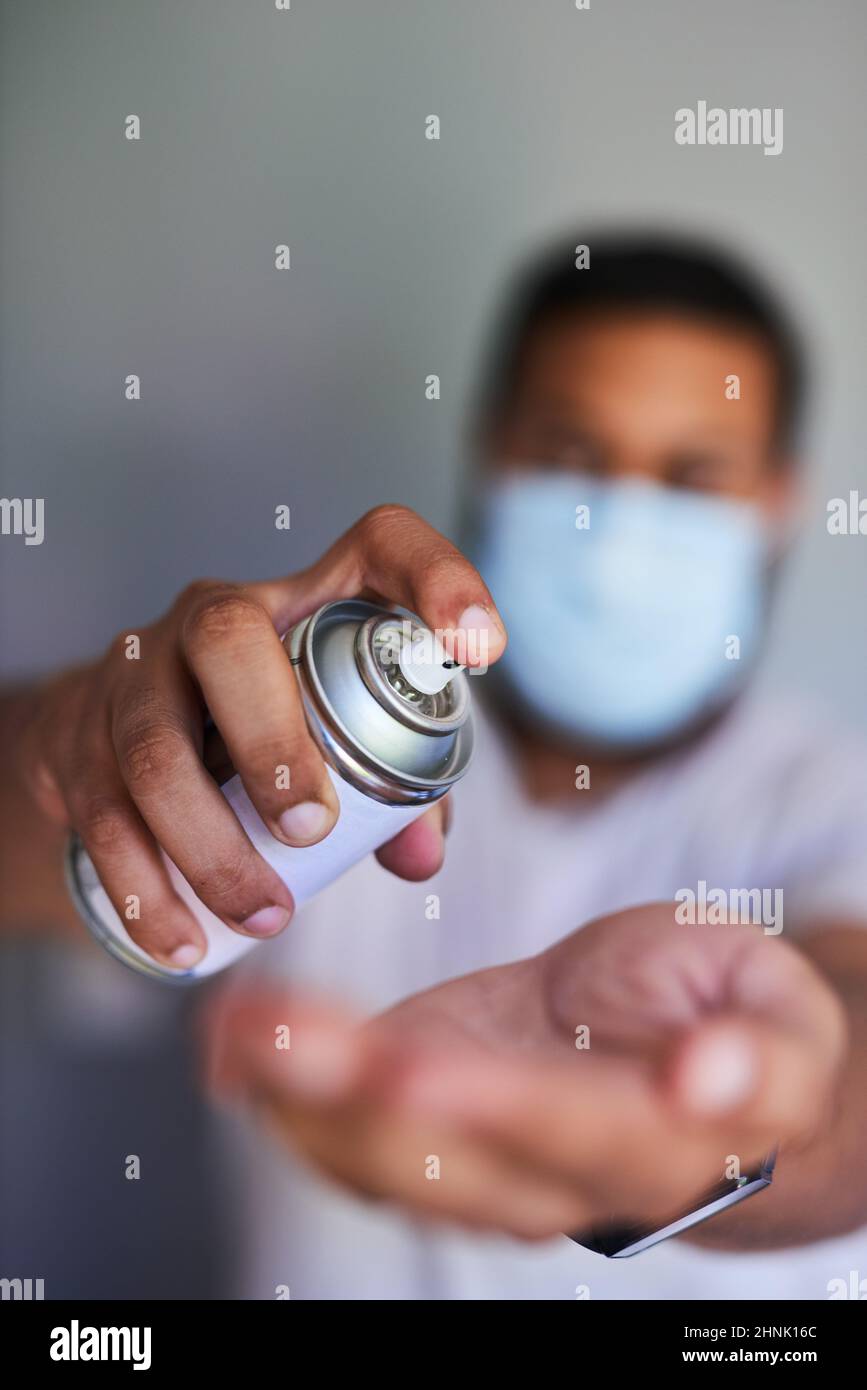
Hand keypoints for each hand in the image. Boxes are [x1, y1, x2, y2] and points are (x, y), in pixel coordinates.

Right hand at [19, 506, 504, 968]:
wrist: (115, 732)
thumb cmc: (259, 730)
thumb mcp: (334, 737)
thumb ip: (395, 794)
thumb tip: (421, 856)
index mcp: (306, 602)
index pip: (381, 544)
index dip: (438, 579)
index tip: (480, 648)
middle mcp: (213, 616)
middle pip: (228, 637)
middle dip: (271, 741)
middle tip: (312, 831)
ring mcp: (137, 671)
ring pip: (154, 746)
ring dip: (210, 845)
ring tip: (266, 913)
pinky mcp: (79, 736)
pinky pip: (103, 816)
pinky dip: (145, 891)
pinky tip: (182, 941)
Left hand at [204, 905, 844, 1241]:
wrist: (662, 1043)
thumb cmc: (722, 1010)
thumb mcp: (779, 1008)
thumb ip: (763, 1051)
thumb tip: (713, 1081)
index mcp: (657, 1143)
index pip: (577, 1135)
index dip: (504, 1107)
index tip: (426, 1066)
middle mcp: (553, 1176)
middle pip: (452, 1162)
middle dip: (358, 1099)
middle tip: (289, 1037)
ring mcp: (476, 1159)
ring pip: (382, 1157)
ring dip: (300, 1093)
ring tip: (242, 1027)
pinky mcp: (422, 1124)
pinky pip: (344, 1137)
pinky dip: (281, 1093)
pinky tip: (235, 1041)